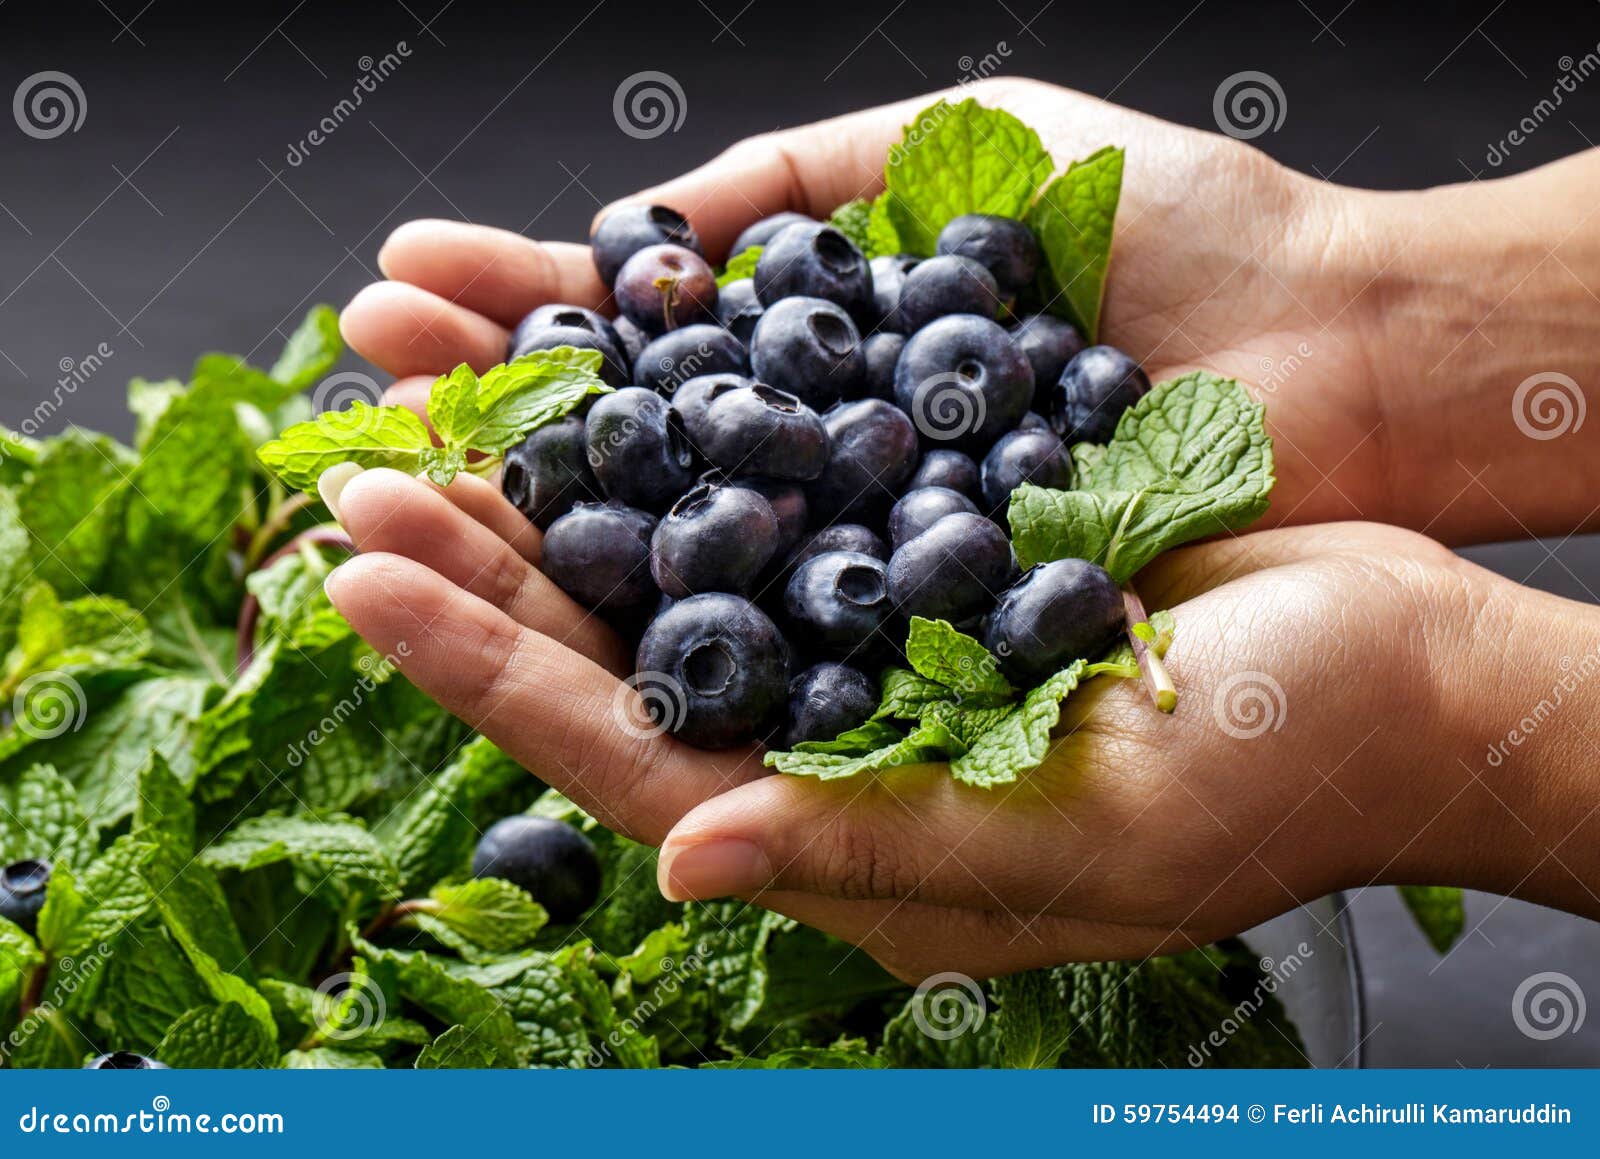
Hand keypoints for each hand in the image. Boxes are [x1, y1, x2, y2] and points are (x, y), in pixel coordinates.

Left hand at [321, 470, 1599, 980]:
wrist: (1403, 661)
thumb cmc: (1278, 771)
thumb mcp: (1084, 837)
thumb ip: (874, 851)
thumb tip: (685, 857)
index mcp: (848, 834)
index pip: (625, 758)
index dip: (486, 670)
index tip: (365, 577)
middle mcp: (835, 739)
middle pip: (618, 653)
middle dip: (480, 563)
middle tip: (355, 467)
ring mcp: (873, 643)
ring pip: (673, 564)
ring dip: (555, 483)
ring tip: (437, 400)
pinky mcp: (919, 552)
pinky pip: (770, 488)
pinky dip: (683, 427)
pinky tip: (612, 367)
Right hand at [339, 77, 1599, 546]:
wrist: (1327, 346)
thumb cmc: (1171, 237)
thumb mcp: (963, 146)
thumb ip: (802, 182)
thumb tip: (651, 221)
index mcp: (824, 357)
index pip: (635, 341)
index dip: (519, 313)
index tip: (404, 283)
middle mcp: (827, 472)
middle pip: (626, 456)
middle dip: (484, 413)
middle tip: (357, 378)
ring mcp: (870, 570)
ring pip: (668, 569)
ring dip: (524, 532)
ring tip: (385, 493)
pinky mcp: (926, 651)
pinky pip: (774, 659)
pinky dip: (656, 640)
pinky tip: (533, 610)